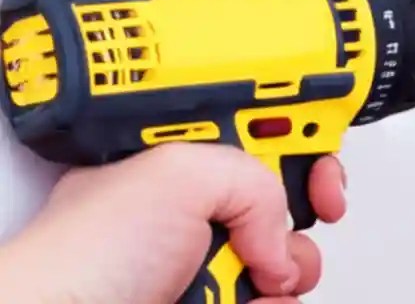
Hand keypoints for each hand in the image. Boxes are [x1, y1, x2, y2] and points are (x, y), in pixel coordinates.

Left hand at [0, 144, 346, 303]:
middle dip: (304, 213)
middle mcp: (191, 212)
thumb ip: (252, 173)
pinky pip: (270, 301)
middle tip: (298, 220)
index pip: (260, 134)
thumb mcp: (180, 174)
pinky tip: (248, 302)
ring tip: (259, 279)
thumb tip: (280, 226)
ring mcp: (199, 264)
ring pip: (284, 259)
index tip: (325, 161)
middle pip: (285, 200)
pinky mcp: (208, 302)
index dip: (302, 143)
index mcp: (178, 161)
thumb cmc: (82, 257)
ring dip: (289, 270)